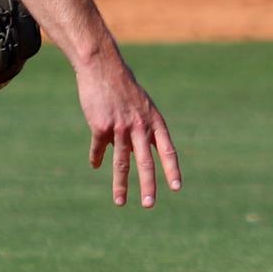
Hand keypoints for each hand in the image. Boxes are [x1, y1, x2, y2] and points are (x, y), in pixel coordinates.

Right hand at [76, 55, 182, 208]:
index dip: (172, 170)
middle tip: (149, 204)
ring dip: (120, 185)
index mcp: (154, 121)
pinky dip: (97, 158)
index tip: (176, 188)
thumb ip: (143, 129)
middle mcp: (139, 127)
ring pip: (121, 163)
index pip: (167, 150)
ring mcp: (120, 128)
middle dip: (148, 185)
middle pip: (145, 162)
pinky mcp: (100, 127)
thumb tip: (134, 154)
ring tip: (120, 202)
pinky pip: (99, 149)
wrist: (102, 67)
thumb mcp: (142, 106)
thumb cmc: (124, 87)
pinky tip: (95, 165)